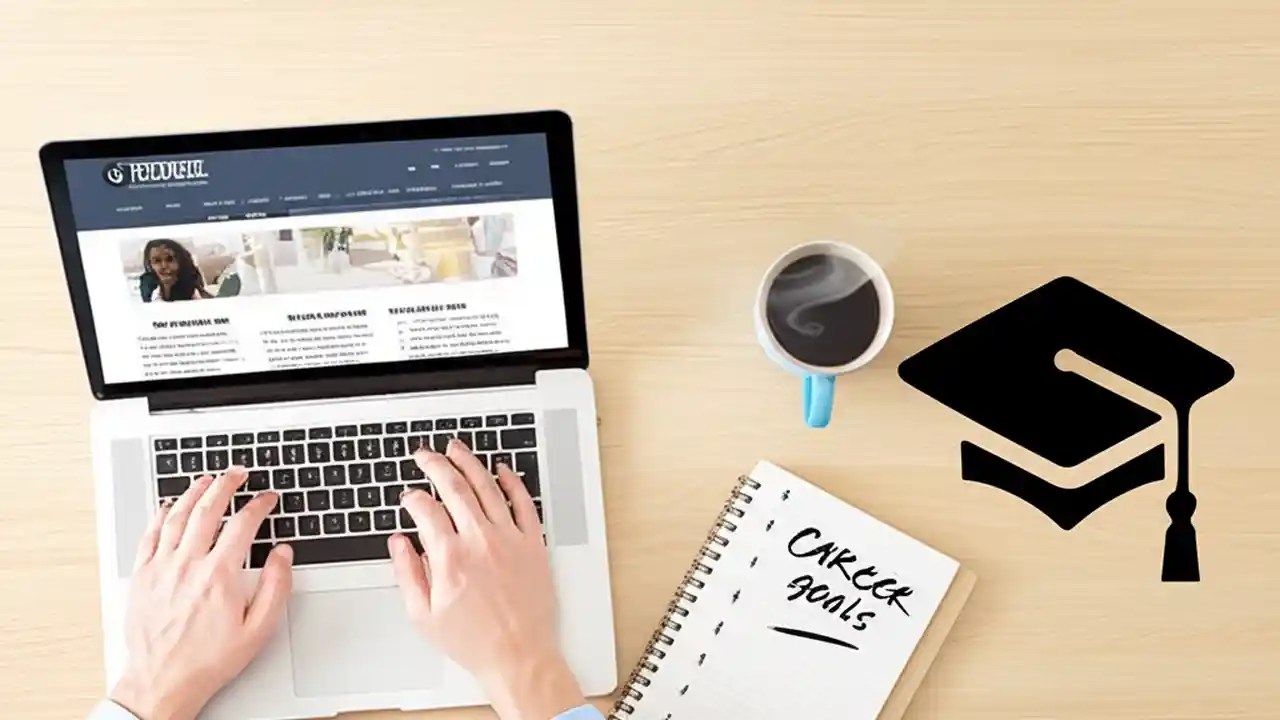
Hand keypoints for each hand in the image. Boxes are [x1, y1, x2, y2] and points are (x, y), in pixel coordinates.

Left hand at [110, 468, 292, 719]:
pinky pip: (150, 535)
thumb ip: (275, 588)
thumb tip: (283, 556)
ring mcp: (161, 569)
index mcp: (219, 576)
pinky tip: (169, 506)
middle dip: (226, 485)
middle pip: (208, 509)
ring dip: (194, 492)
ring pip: (177, 516)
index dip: (259, 505)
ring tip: (206, 480)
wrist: (162, 682)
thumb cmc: (208, 660)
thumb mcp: (258, 630)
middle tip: (237, 474)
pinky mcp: (142, 576)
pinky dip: (161, 515)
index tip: (267, 499)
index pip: (243, 525)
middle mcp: (188, 566)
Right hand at [389, 440, 584, 719]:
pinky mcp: (533, 543)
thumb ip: (407, 573)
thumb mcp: (423, 615)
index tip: (407, 496)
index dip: (412, 497)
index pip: (425, 510)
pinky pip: (523, 503)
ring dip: (469, 463)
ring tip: (456, 449)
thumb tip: (398, 543)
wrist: (519, 656)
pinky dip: (512, 482)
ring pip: (488, 486)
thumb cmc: (474, 641)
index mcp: (450, 558)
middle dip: (435, 464)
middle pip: (455, 487)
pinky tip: (502, 470)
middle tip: (425, 454)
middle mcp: (480, 541)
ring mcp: (509, 539)